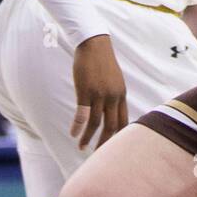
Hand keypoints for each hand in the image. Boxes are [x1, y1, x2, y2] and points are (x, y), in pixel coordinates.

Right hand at [70, 34, 128, 150]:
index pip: (124, 121)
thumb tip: (109, 107)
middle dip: (105, 143)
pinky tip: (73, 133)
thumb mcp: (113, 78)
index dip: (118, 135)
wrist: (93, 42)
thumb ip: (114, 93)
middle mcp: (113, 97)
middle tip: (98, 154)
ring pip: (96, 123)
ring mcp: (99, 94)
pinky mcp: (85, 91)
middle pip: (112, 127)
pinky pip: (82, 114)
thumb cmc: (101, 59)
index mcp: (121, 94)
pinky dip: (78, 126)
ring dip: (88, 138)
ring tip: (81, 147)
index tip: (112, 146)